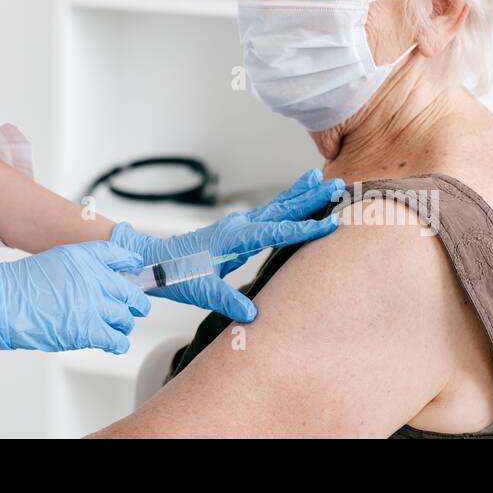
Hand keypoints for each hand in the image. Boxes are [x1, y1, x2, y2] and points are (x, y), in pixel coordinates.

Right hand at [0, 239, 150, 357]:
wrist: (5, 301)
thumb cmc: (25, 283)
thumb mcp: (59, 258)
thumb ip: (86, 263)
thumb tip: (108, 272)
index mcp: (87, 257)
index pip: (123, 256)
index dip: (133, 266)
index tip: (137, 274)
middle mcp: (94, 278)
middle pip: (131, 293)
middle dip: (136, 303)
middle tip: (135, 308)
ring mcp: (93, 304)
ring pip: (125, 318)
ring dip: (123, 324)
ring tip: (117, 326)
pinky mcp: (88, 330)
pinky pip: (116, 339)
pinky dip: (118, 343)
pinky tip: (115, 342)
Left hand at [109, 168, 343, 321]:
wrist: (156, 262)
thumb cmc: (178, 275)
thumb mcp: (203, 292)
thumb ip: (227, 300)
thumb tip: (252, 314)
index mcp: (234, 238)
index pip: (277, 232)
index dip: (304, 228)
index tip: (331, 222)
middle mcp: (239, 226)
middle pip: (281, 210)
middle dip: (310, 198)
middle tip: (337, 185)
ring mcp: (238, 225)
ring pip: (275, 207)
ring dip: (299, 195)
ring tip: (320, 179)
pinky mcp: (237, 230)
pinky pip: (267, 214)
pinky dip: (286, 205)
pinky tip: (295, 200)